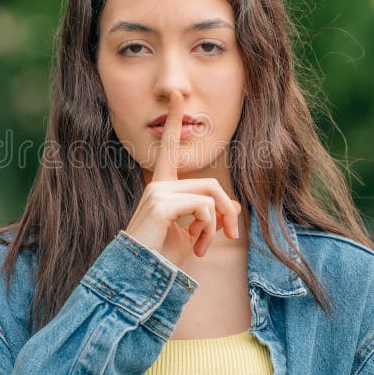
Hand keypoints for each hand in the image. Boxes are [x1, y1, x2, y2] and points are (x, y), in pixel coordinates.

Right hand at [124, 90, 241, 265]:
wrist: (139, 278)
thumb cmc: (161, 259)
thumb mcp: (192, 235)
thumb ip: (209, 216)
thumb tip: (234, 205)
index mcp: (162, 188)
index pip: (170, 149)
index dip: (174, 122)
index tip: (177, 96)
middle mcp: (157, 185)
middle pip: (209, 184)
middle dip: (227, 210)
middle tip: (230, 235)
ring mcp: (157, 193)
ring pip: (209, 194)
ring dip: (217, 224)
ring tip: (206, 245)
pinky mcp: (161, 205)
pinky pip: (203, 208)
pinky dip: (209, 230)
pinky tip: (198, 247)